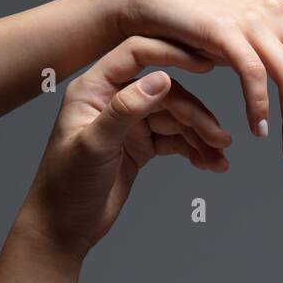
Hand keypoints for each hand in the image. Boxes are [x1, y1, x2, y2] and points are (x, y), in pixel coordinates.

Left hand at [22, 36, 231, 255]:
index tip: (206, 63)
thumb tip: (163, 79)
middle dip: (196, 115)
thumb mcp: (95, 145)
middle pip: (166, 93)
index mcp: (94, 89)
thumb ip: (126, 109)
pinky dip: (194, 150)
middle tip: (220, 139)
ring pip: (175, 119)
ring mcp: (128, 123)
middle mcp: (113, 99)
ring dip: (200, 136)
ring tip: (220, 158)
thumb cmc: (66, 186)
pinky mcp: (140, 146)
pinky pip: (174, 140)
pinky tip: (210, 164)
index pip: (136, 54)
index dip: (172, 54)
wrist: (63, 228)